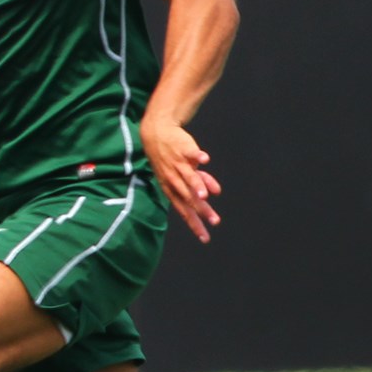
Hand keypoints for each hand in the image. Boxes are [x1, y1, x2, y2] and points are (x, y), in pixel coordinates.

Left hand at [141, 119, 222, 242]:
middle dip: (201, 209)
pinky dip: (197, 156)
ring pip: (187, 177)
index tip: (204, 237)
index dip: (194, 224)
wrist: (157, 134)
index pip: (184, 210)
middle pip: (188, 197)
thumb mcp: (185, 175)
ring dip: (197, 186)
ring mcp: (177, 164)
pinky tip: (205, 160)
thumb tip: (214, 194)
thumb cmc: (172, 159)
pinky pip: (190, 153)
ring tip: (205, 196)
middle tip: (215, 221)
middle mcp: (173, 179)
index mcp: (172, 189)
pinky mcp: (183, 149)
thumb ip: (201, 184)